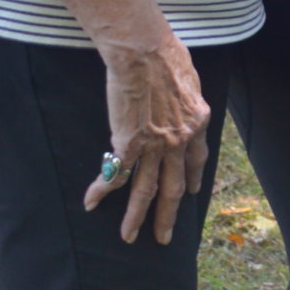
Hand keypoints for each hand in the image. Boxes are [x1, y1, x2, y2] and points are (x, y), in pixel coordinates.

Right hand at [90, 39, 213, 244]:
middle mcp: (180, 140)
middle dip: (168, 214)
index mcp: (198, 122)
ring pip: (145, 190)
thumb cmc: (165, 52)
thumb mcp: (189, 78)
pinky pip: (114, 174)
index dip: (193, 178)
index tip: (190, 192)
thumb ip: (186, 96)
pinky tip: (91, 203)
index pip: (197, 159)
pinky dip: (100, 190)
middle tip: (164, 237)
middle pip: (174, 186)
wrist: (144, 52)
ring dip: (136, 216)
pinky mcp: (128, 144)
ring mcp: (154, 145)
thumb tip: (181, 95)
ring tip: (128, 236)